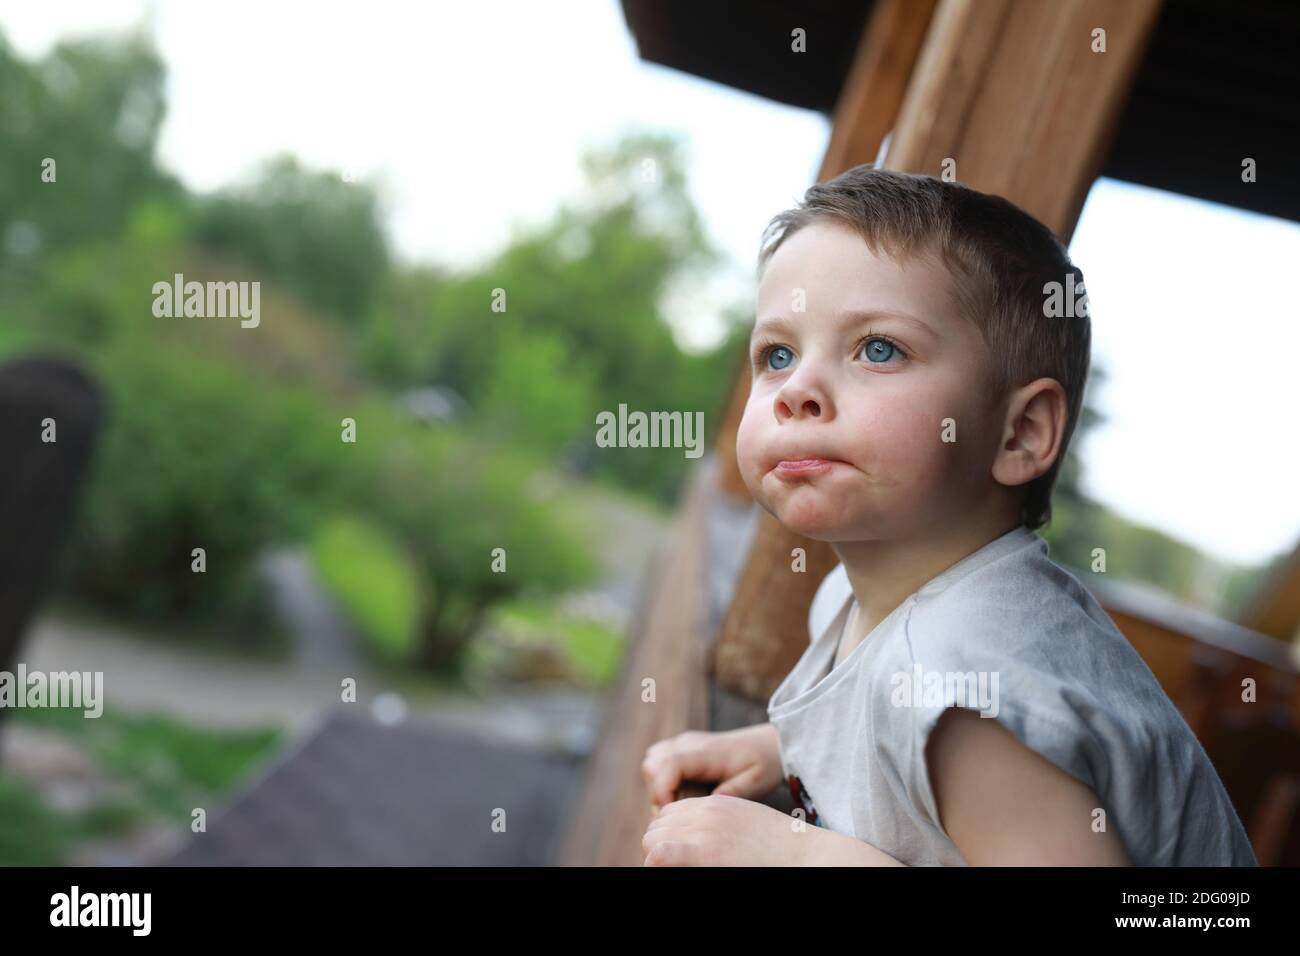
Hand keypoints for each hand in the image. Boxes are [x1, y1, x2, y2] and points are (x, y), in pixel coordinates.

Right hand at [641, 724, 783, 808]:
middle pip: (651, 765)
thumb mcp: (756, 783)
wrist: (769, 744)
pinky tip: (688, 793)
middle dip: (658, 793)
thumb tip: (707, 805)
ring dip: (659, 786)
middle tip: (682, 811)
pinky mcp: (683, 748)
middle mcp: (689, 743)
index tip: (672, 814)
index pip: (668, 765)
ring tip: (686, 802)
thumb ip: (732, 792)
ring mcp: (684, 743)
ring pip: (651, 763)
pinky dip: (664, 781)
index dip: (662, 791)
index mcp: (706, 752)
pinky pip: (659, 763)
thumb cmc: (764, 764)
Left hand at [641, 794, 811, 865]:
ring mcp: (704, 831)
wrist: (808, 856)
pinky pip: (660, 854)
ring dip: (656, 857)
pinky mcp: (705, 854)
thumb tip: (706, 845)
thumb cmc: (783, 850)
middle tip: (674, 865)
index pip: (670, 814)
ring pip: (652, 840)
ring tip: (676, 869)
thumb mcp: (747, 824)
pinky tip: (664, 869)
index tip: (679, 856)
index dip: (669, 837)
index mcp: (715, 804)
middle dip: (659, 847)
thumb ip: (721, 826)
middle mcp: (705, 813)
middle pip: (658, 826)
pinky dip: (655, 863)